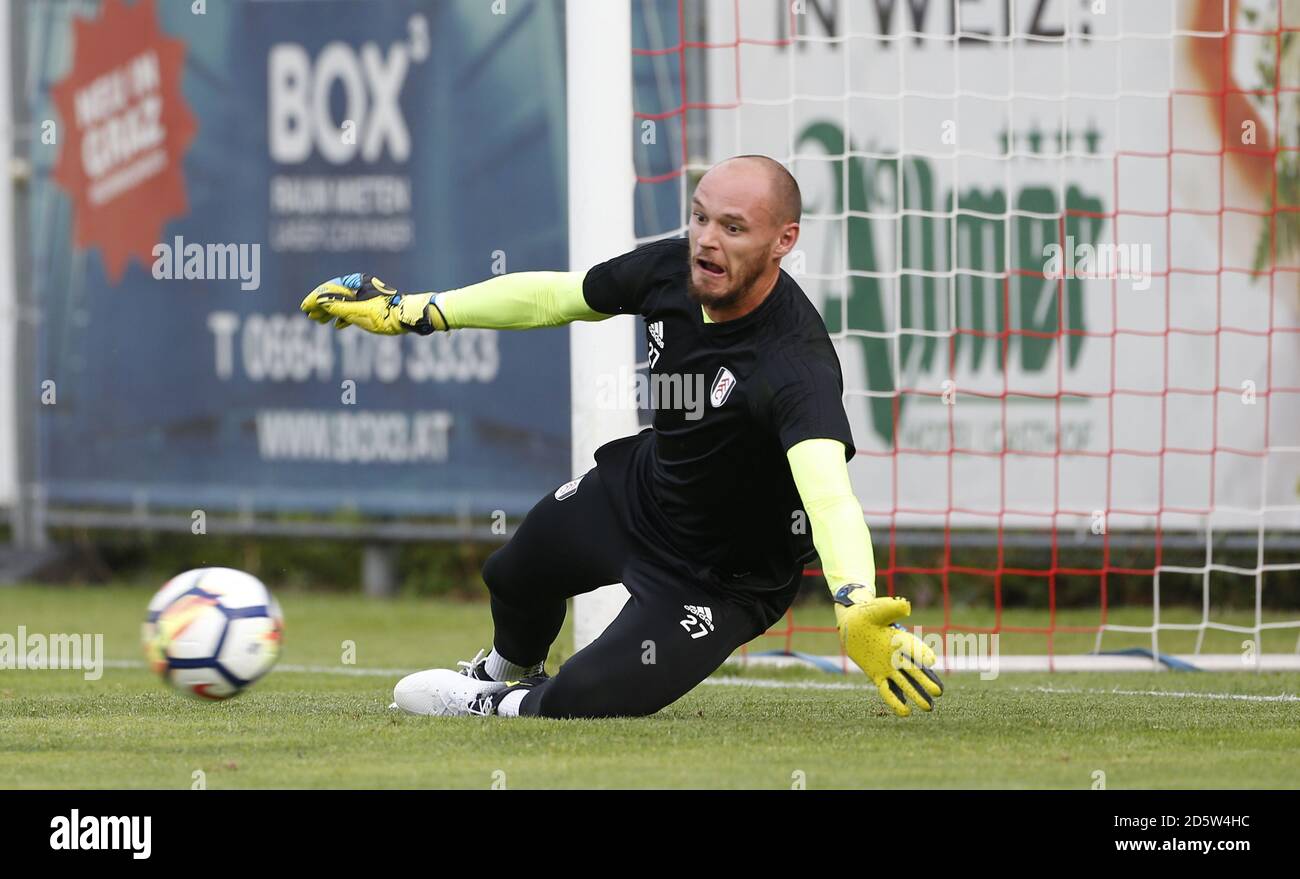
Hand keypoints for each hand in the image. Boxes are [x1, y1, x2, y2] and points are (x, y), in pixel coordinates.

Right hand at [299, 273, 446, 333]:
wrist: (408, 318)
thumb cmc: (384, 315)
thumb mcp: (357, 313)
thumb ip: (337, 308)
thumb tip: (320, 302)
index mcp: (355, 284)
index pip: (329, 289)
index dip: (315, 298)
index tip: (304, 307)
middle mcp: (360, 287)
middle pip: (335, 295)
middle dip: (321, 306)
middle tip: (309, 316)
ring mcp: (367, 296)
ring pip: (343, 303)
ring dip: (330, 312)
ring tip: (319, 322)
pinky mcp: (373, 305)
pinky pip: (354, 309)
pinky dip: (344, 317)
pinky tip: (338, 326)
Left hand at [833, 585, 943, 716]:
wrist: (853, 624)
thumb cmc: (868, 614)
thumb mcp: (879, 609)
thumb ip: (892, 607)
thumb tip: (906, 606)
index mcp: (902, 640)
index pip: (914, 649)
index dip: (922, 655)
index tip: (930, 661)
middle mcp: (898, 656)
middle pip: (915, 671)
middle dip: (926, 682)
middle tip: (938, 692)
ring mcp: (888, 667)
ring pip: (905, 684)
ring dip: (917, 695)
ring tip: (929, 708)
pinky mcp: (877, 675)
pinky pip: (887, 690)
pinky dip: (895, 701)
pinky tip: (905, 712)